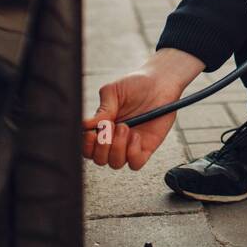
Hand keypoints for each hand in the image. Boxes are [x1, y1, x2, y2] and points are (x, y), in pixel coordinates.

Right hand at [82, 48, 204, 169]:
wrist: (160, 82)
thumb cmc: (136, 84)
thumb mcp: (114, 91)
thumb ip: (102, 108)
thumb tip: (86, 125)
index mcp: (103, 127)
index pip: (87, 148)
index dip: (86, 145)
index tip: (91, 133)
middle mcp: (115, 139)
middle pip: (99, 159)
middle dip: (102, 146)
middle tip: (111, 126)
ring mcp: (130, 145)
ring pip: (115, 163)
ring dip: (117, 148)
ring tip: (124, 127)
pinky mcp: (147, 147)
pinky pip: (135, 163)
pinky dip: (132, 153)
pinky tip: (136, 136)